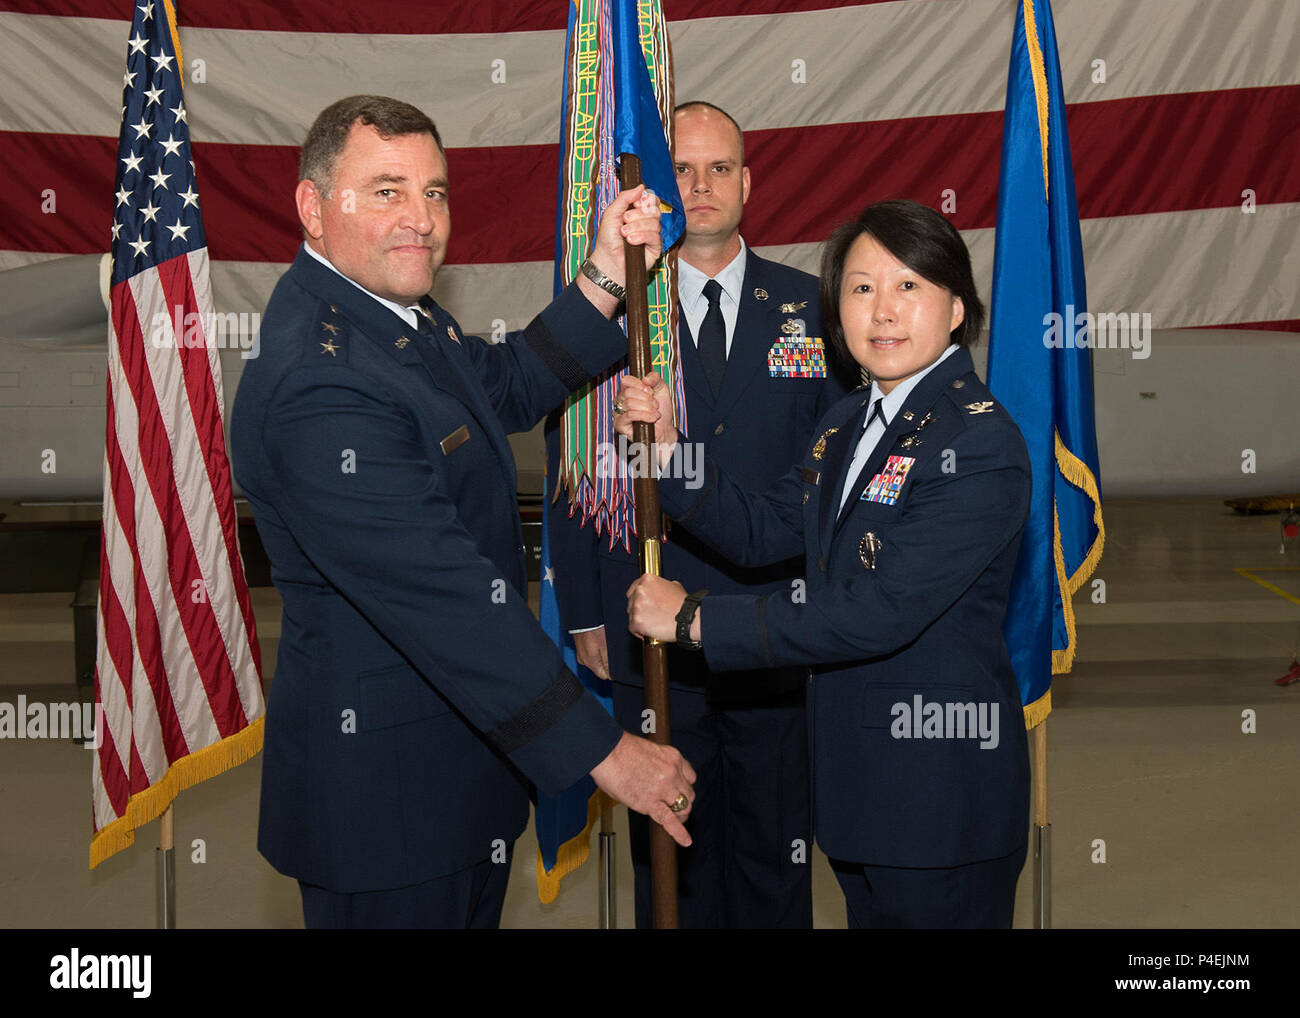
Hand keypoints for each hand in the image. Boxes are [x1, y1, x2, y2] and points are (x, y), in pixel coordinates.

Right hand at [573, 627, 609, 679]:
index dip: (611, 670)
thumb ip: (608, 663)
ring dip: (600, 655)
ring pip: (594, 661)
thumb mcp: (605, 647)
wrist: (584, 618)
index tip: (614, 661)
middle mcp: (584, 661)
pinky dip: (594, 650)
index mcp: (590, 662)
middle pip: (599, 669)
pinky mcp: (579, 648)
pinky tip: (597, 641)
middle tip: (609, 649)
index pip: (604, 676)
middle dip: (605, 662)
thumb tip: (611, 676)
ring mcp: (580, 655)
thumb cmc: (595, 630)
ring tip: (603, 643)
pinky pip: (589, 654)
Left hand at [578, 186, 663, 317]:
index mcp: (637, 212)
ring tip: (625, 234)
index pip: (651, 199)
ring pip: (655, 222)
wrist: (607, 260)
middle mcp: (646, 222)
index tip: (634, 204)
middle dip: (638, 214)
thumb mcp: (611, 213)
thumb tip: (641, 186)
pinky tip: (631, 242)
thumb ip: (624, 197)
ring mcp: (652, 234)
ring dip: (637, 227)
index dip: (645, 199)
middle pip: (654, 209)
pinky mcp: (656, 247)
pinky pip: (655, 236)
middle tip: (625, 221)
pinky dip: (642, 236)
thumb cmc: (608, 239)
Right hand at [590, 732, 696, 847]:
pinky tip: (686, 841)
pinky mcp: (650, 803)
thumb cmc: (620, 750)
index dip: (684, 785)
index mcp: (673, 757)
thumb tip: (652, 781)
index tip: (680, 789)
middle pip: (688, 794)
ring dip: (679, 814)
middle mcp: (673, 773)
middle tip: (674, 806)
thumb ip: (657, 767)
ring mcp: (663, 788)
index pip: (690, 776)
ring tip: (675, 819)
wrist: (607, 751)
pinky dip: (679, 833)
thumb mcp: (650, 751)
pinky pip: (670, 821)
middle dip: (682, 801)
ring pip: (683, 807)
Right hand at [613, 372, 677, 465]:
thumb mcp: (662, 389)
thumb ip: (655, 379)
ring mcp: (619, 413)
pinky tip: (652, 418)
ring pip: (629, 403)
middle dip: (646, 398)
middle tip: (655, 404)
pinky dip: (644, 416)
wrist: (665, 430)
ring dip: (647, 408)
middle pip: (628, 392)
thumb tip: (645, 379)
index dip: (639, 384)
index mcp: (629, 390)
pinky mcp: (619, 425)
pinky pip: (629, 415)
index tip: (651, 391)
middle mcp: (621, 401)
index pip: (626, 381)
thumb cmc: (661, 411)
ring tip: (655, 412)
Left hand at [626, 574, 691, 642]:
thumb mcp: (674, 586)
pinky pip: (632, 628)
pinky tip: (648, 632)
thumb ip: (661, 586)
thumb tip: (658, 590)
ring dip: (639, 620)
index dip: (637, 599)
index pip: (633, 590)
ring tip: (651, 625)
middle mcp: (640, 591)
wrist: (688, 619)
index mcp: (647, 580)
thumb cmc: (683, 605)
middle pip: (631, 603)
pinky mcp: (636, 622)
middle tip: (649, 616)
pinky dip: (639, 631)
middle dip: (639, 610)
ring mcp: (637, 606)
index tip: (641, 605)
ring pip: (631, 616)